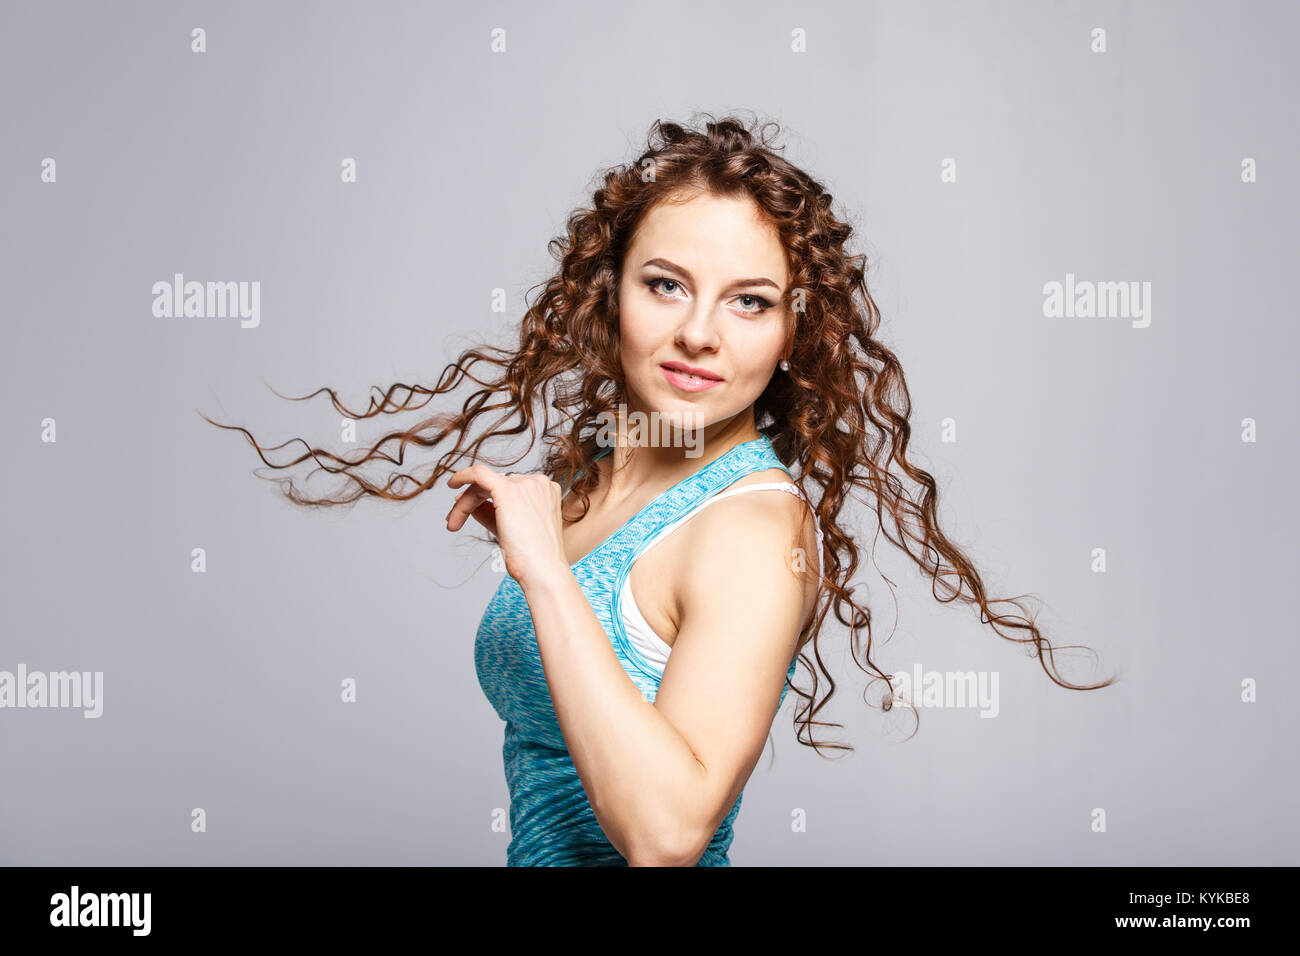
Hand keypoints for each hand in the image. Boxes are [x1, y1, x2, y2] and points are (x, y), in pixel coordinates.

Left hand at [445, 466, 569, 587]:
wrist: (543, 571)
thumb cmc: (532, 558)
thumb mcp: (509, 528)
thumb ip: (490, 511)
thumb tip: (463, 499)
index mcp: (545, 490)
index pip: (508, 485)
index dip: (483, 496)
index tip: (466, 511)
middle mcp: (537, 482)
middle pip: (494, 483)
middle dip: (470, 501)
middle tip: (454, 521)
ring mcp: (525, 484)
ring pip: (483, 484)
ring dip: (464, 503)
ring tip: (453, 523)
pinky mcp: (508, 490)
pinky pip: (479, 474)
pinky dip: (463, 476)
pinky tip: (452, 483)